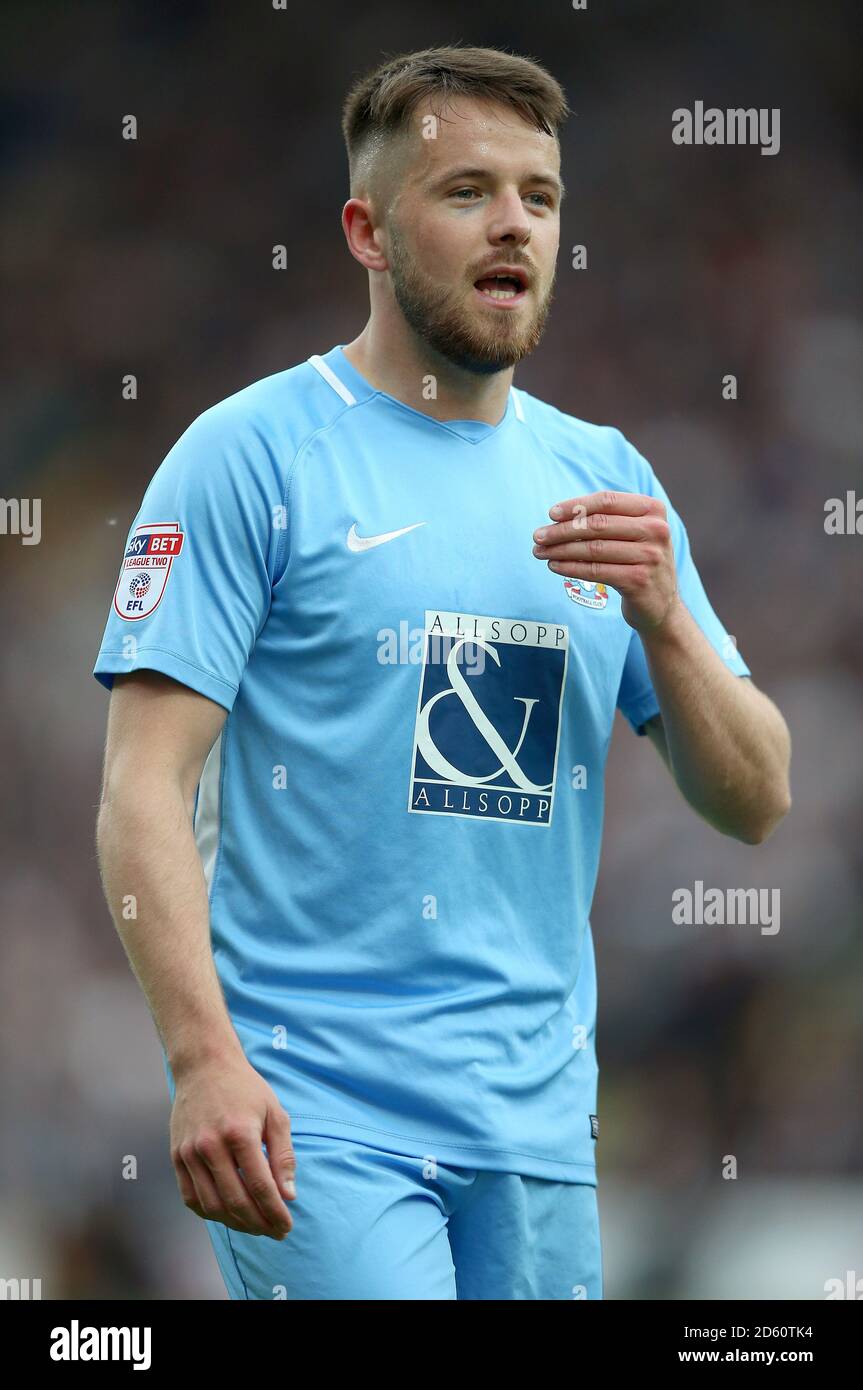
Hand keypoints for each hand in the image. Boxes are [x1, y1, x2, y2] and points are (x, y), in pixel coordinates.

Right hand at [169, 1051, 296, 1238]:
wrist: (204, 1066)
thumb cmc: (245, 1088)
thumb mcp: (275, 1113)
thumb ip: (283, 1155)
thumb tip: (288, 1195)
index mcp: (240, 1133)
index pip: (261, 1187)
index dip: (275, 1213)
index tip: (287, 1226)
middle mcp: (211, 1146)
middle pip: (237, 1202)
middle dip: (260, 1224)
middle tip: (275, 1231)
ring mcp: (190, 1152)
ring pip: (212, 1206)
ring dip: (236, 1224)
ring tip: (255, 1226)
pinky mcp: (176, 1156)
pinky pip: (191, 1197)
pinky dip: (210, 1213)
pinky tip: (228, 1215)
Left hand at [532, 489, 679, 633]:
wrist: (661, 604)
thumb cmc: (638, 561)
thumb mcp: (632, 533)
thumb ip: (606, 519)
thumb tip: (558, 516)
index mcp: (653, 509)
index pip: (607, 501)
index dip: (576, 505)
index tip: (551, 514)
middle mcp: (656, 530)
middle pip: (597, 525)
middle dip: (562, 530)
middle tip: (538, 536)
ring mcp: (650, 556)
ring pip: (593, 549)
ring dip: (560, 550)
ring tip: (540, 552)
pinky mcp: (639, 580)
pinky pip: (596, 571)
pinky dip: (570, 568)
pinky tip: (554, 566)